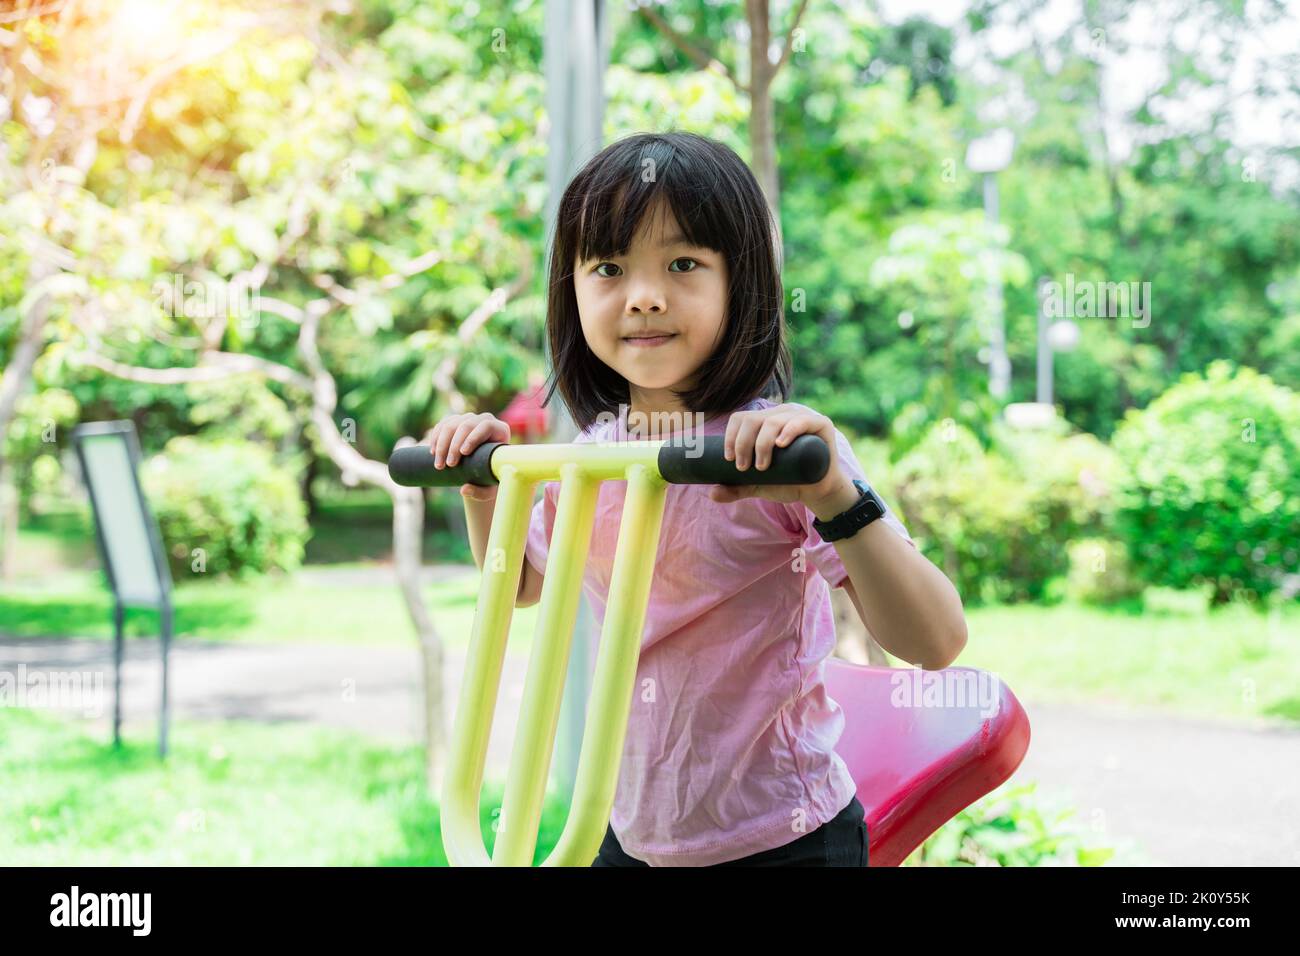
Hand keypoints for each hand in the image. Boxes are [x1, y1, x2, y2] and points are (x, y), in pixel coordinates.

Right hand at [422, 412, 509, 501]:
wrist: (484, 470)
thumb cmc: (490, 477)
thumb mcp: (489, 488)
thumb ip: (480, 492)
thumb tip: (464, 489)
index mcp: (501, 430)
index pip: (486, 426)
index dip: (473, 438)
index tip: (463, 453)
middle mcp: (485, 419)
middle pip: (466, 425)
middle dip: (453, 445)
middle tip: (448, 465)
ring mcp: (469, 418)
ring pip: (451, 424)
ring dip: (441, 444)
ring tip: (439, 464)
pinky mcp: (456, 421)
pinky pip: (443, 424)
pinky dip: (436, 437)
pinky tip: (433, 452)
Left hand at [709, 403, 851, 511]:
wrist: (817, 493)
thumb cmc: (788, 483)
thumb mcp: (758, 486)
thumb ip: (737, 488)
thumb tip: (712, 494)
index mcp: (765, 422)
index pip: (741, 419)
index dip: (731, 436)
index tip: (729, 459)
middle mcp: (781, 415)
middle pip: (753, 419)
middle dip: (743, 443)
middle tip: (744, 468)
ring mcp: (801, 417)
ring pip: (773, 421)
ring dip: (762, 443)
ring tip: (762, 467)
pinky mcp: (821, 425)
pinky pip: (802, 421)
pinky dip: (789, 430)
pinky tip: (781, 444)